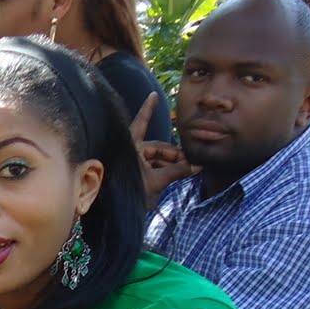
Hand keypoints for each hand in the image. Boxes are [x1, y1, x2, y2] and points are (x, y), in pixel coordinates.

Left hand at [129, 92, 198, 206]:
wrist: (112, 213)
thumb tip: (197, 166)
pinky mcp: (133, 175)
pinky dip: (162, 171)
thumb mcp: (156, 181)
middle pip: (156, 148)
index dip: (148, 109)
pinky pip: (151, 168)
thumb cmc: (129, 193)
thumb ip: (177, 171)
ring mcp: (131, 164)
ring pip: (155, 160)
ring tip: (186, 172)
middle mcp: (131, 152)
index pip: (142, 122)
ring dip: (170, 165)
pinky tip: (176, 176)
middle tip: (190, 164)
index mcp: (131, 147)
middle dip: (174, 155)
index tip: (153, 94)